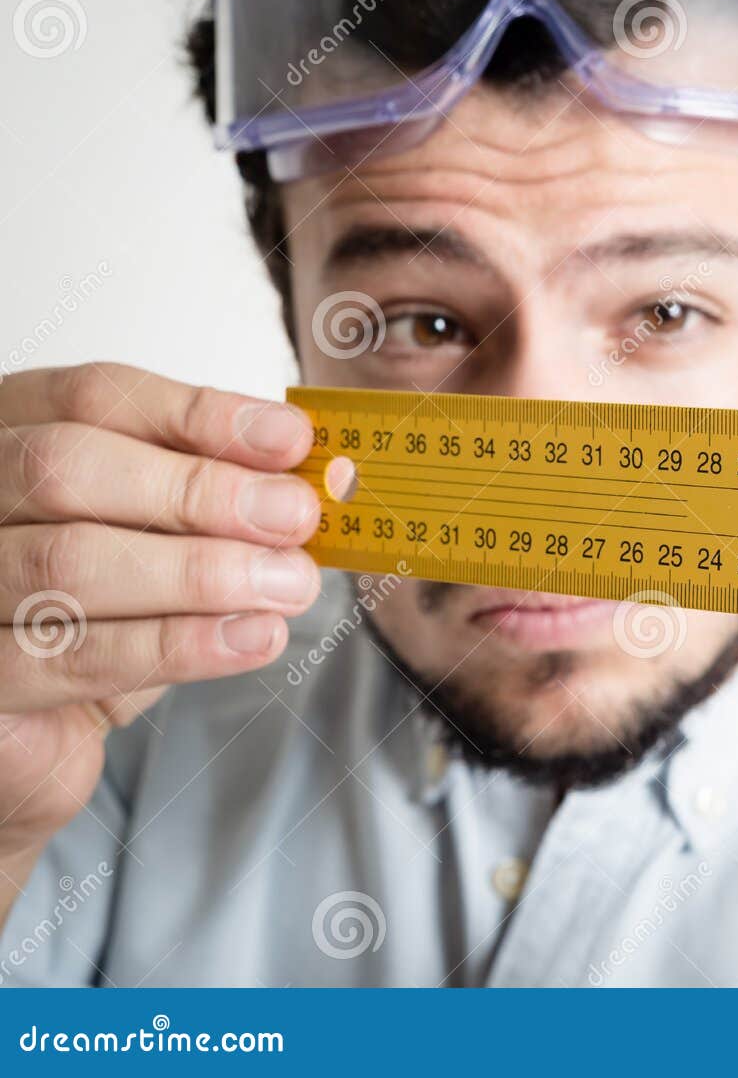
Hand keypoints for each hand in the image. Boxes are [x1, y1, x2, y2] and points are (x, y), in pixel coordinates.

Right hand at [0, 363, 320, 864]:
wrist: (27, 741)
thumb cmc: (98, 619)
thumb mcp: (158, 540)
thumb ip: (212, 502)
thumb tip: (305, 481)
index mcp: (9, 435)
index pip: (94, 399)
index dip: (200, 415)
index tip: (292, 439)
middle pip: (69, 468)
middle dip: (201, 492)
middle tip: (295, 518)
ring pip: (68, 561)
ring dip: (201, 573)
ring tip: (288, 585)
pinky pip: (69, 655)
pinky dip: (176, 644)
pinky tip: (250, 638)